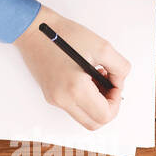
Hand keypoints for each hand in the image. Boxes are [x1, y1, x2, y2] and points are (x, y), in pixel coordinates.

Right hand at [14, 7, 129, 130]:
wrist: (35, 31)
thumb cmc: (64, 35)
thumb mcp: (102, 47)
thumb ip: (120, 68)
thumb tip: (119, 81)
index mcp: (75, 89)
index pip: (104, 115)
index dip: (116, 102)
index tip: (116, 85)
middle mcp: (62, 100)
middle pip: (94, 123)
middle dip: (107, 107)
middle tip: (110, 86)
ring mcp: (55, 100)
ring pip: (84, 117)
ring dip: (96, 104)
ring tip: (97, 79)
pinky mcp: (51, 96)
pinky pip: (74, 107)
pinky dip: (85, 98)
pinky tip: (86, 78)